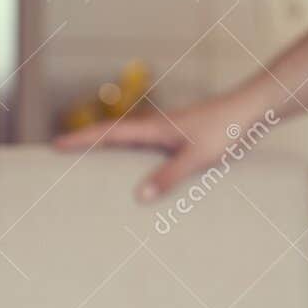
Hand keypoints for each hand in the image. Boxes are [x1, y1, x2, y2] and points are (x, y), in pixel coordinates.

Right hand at [53, 98, 259, 201]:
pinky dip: (135, 157)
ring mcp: (169, 131)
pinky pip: (149, 148)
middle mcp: (157, 126)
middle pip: (114, 135)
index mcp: (153, 127)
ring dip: (111, 150)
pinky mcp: (183, 137)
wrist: (252, 111)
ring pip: (131, 142)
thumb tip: (139, 197)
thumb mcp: (196, 158)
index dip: (81, 139)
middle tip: (63, 154)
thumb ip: (168, 177)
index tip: (55, 144)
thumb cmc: (226, 131)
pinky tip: (141, 172)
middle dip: (88, 144)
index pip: (108, 133)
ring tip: (92, 166)